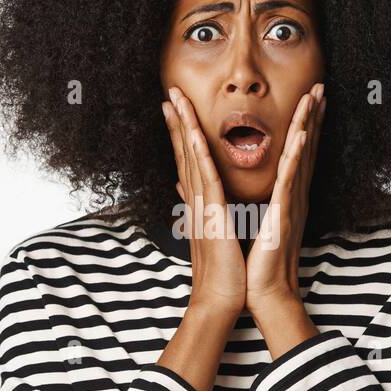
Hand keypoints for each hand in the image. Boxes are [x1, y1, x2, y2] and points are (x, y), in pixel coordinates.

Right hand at [162, 86, 246, 319]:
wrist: (221, 298)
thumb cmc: (221, 271)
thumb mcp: (210, 234)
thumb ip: (200, 210)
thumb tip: (188, 194)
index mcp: (200, 203)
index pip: (189, 161)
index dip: (181, 133)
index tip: (175, 109)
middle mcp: (196, 200)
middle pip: (184, 152)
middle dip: (177, 121)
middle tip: (170, 93)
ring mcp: (201, 205)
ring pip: (190, 158)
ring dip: (183, 127)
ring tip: (175, 100)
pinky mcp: (212, 214)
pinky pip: (206, 177)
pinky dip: (200, 153)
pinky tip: (194, 132)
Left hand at [245, 83, 325, 314]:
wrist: (262, 293)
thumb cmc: (252, 265)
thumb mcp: (238, 226)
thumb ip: (229, 202)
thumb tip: (206, 186)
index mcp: (282, 198)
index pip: (292, 154)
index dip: (299, 126)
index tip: (304, 100)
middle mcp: (292, 196)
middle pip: (304, 148)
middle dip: (311, 116)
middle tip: (319, 87)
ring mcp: (290, 204)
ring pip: (301, 156)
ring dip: (308, 124)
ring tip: (315, 97)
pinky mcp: (283, 215)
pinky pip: (290, 181)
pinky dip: (297, 157)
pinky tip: (302, 135)